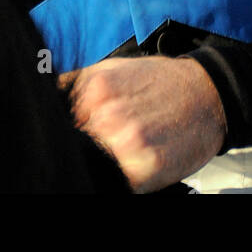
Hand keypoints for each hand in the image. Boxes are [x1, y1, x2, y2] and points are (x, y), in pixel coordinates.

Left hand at [57, 55, 225, 192]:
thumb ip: (75, 86)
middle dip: (85, 143)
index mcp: (94, 88)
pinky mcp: (145, 167)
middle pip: (75, 143)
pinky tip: (130, 161)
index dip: (66, 129)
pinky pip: (115, 182)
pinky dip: (119, 175)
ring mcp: (126, 141)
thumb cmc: (158, 82)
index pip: (58, 119)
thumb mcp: (111, 69)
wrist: (206, 93)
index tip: (74, 132)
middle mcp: (107, 113)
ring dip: (101, 160)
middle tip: (104, 139)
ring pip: (93, 164)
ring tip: (119, 148)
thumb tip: (45, 99)